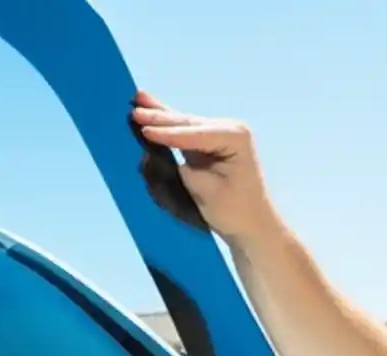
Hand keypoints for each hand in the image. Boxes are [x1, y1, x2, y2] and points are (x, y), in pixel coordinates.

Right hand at [130, 90, 285, 243]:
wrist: (252, 226)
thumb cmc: (234, 211)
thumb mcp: (204, 191)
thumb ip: (178, 170)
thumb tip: (151, 155)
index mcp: (235, 138)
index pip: (195, 134)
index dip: (168, 133)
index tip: (144, 130)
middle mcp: (229, 129)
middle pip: (188, 123)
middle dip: (160, 117)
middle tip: (133, 109)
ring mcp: (220, 135)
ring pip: (184, 124)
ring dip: (160, 115)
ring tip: (138, 99)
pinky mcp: (209, 144)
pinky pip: (184, 132)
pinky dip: (167, 125)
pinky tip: (151, 109)